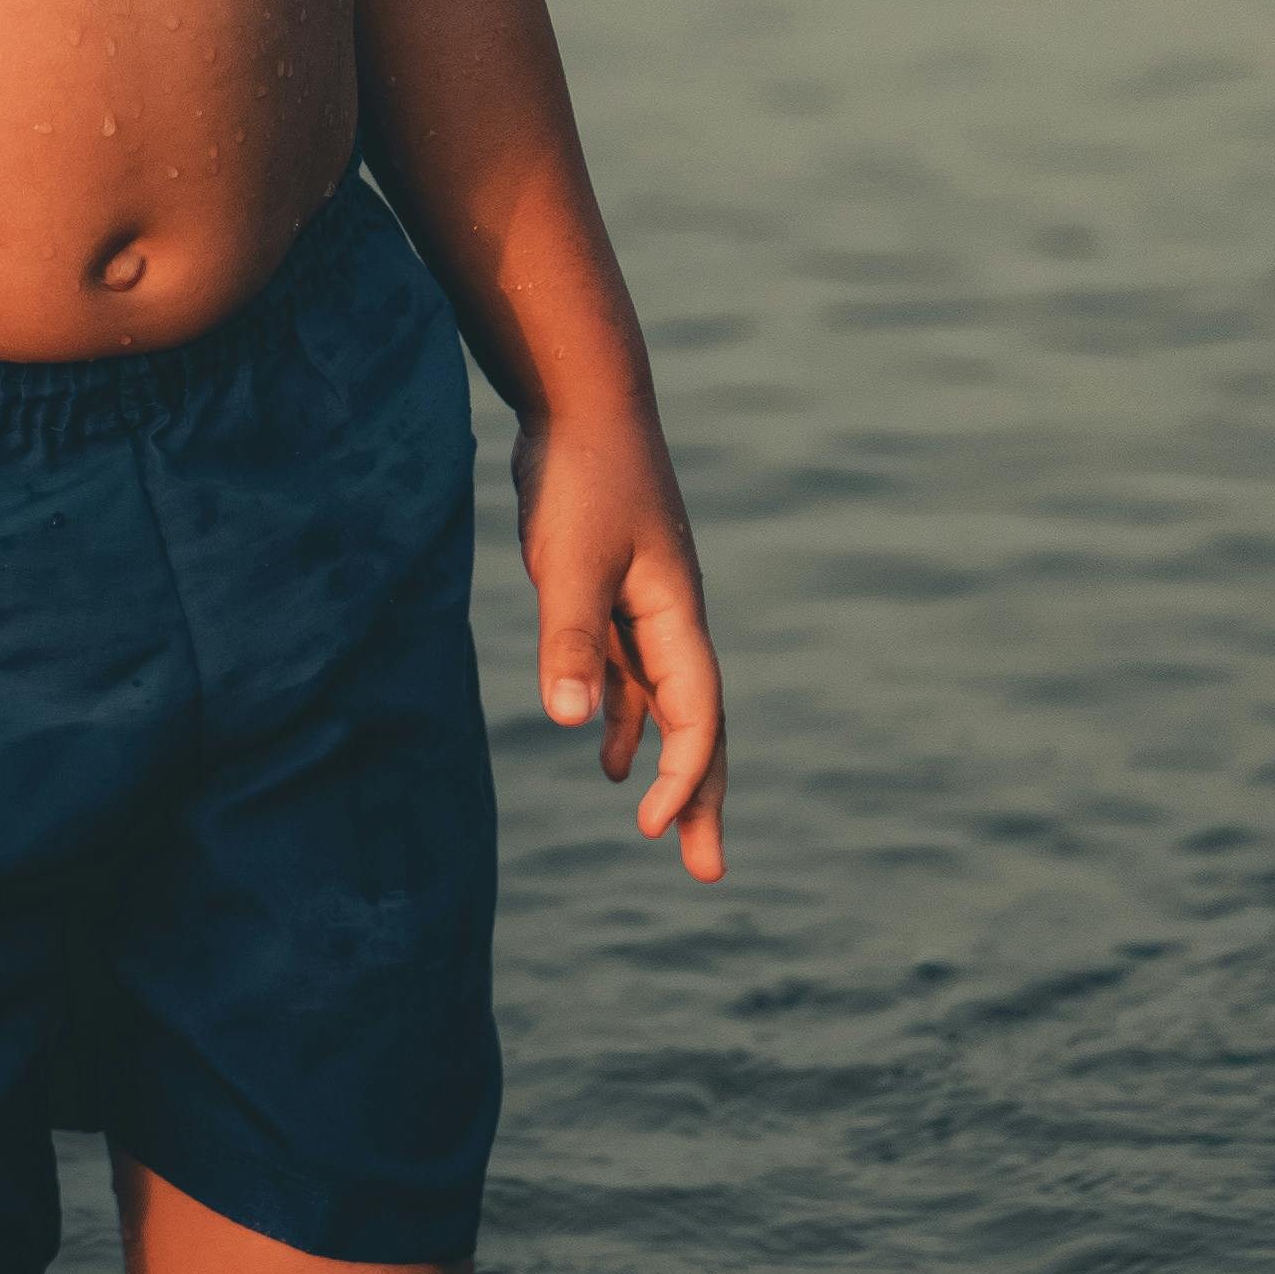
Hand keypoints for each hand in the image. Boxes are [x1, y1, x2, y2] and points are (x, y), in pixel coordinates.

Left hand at [519, 426, 727, 883]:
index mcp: (677, 615)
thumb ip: (570, 640)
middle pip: (699, 723)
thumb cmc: (580, 475)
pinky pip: (633, 675)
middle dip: (701, 797)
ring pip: (666, 705)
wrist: (580, 402)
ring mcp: (647, 607)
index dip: (684, 775)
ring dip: (667, 765)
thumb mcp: (569, 561)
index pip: (697, 713)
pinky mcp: (614, 593)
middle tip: (706, 871)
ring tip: (662, 831)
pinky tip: (609, 754)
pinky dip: (626, 717)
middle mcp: (673, 619)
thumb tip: (573, 725)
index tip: (652, 829)